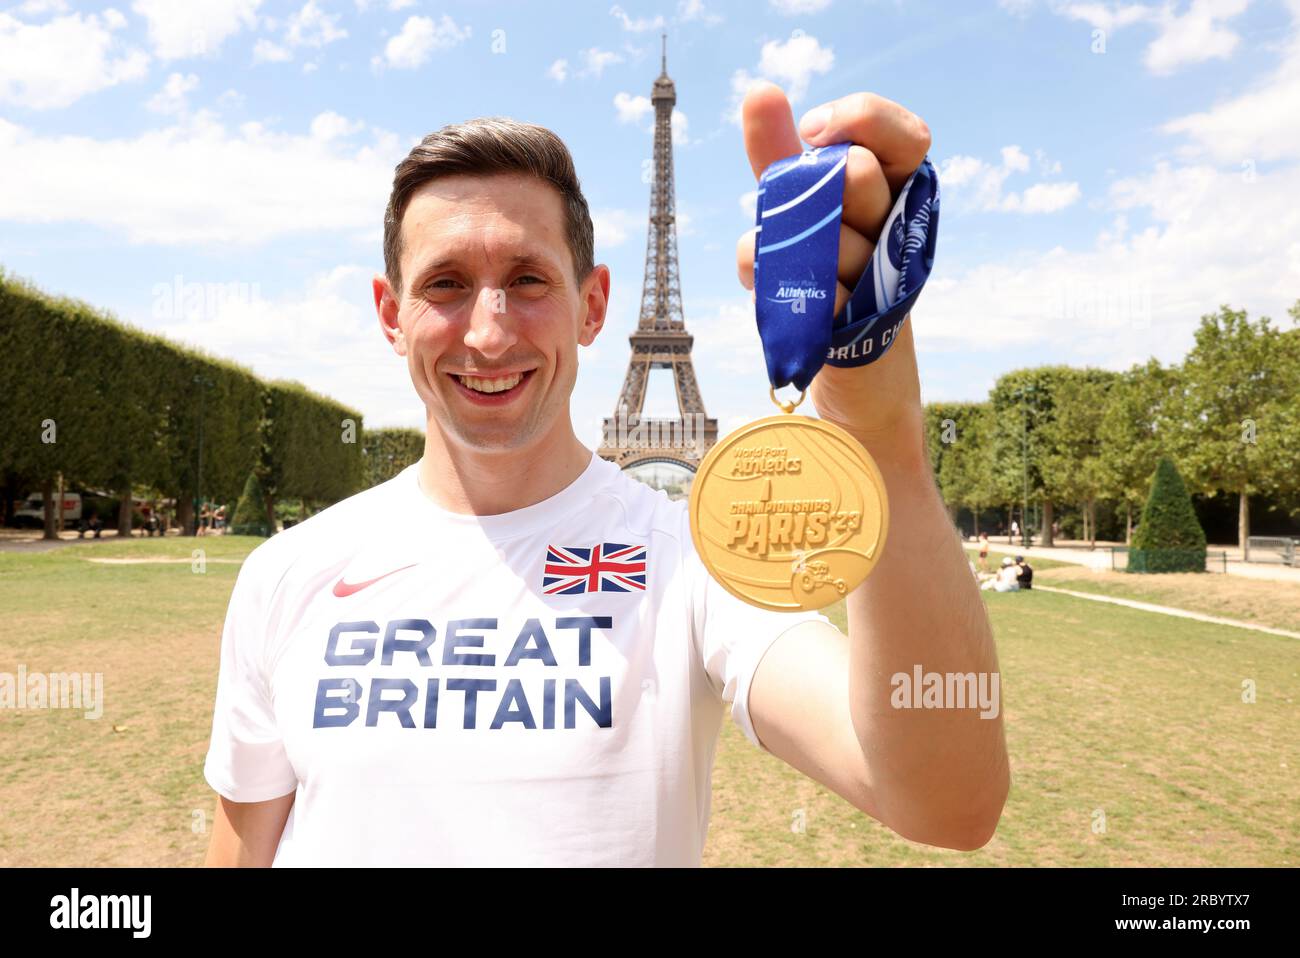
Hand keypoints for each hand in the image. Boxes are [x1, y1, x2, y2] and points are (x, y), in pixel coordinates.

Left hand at [736, 82, 931, 460]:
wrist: (844, 372)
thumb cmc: (826, 278)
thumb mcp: (798, 212)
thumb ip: (781, 155)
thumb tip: (762, 90)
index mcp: (897, 196)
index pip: (908, 138)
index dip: (864, 119)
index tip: (814, 129)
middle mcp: (899, 233)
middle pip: (859, 178)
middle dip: (813, 185)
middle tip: (799, 200)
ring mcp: (884, 284)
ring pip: (825, 238)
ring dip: (785, 247)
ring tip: (788, 266)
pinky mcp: (858, 333)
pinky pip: (807, 295)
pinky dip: (776, 287)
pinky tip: (775, 292)